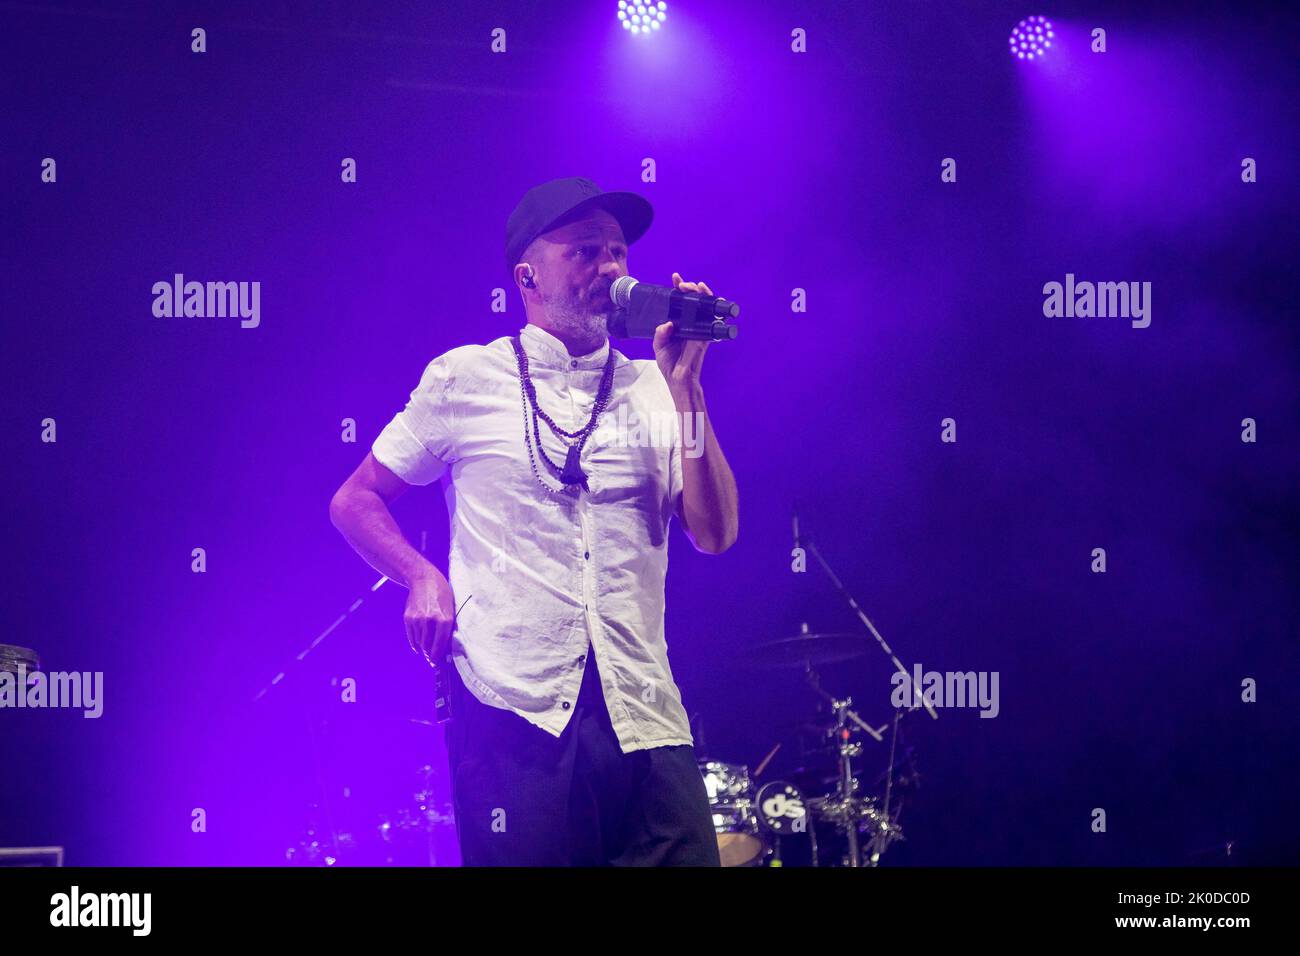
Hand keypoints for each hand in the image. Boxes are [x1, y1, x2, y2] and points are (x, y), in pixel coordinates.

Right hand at [404, 570, 456, 666]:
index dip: (437, 657)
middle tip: (432, 660)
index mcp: (444, 619)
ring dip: (423, 649)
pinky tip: (419, 645)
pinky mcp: (408, 618)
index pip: (440, 645)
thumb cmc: (442, 594)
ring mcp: (417, 620)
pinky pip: (411, 637)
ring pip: (419, 643)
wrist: (423, 579)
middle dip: (430, 655)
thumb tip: (446, 646)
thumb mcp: (451, 609)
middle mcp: (430, 621)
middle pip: (428, 646)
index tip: (436, 663)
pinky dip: (415, 643)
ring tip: (426, 651)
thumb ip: (448, 627)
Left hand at [653, 272, 713, 398]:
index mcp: (679, 323)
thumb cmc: (669, 364)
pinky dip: (713, 306)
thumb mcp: (659, 346)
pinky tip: (709, 297)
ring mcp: (700, 328)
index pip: (680, 302)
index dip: (678, 289)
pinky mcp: (706, 335)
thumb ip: (660, 333)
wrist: (678, 379)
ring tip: (695, 286)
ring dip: (703, 293)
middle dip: (690, 287)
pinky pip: (713, 318)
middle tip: (682, 284)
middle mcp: (690, 323)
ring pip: (705, 305)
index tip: (675, 278)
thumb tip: (668, 324)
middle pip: (694, 300)